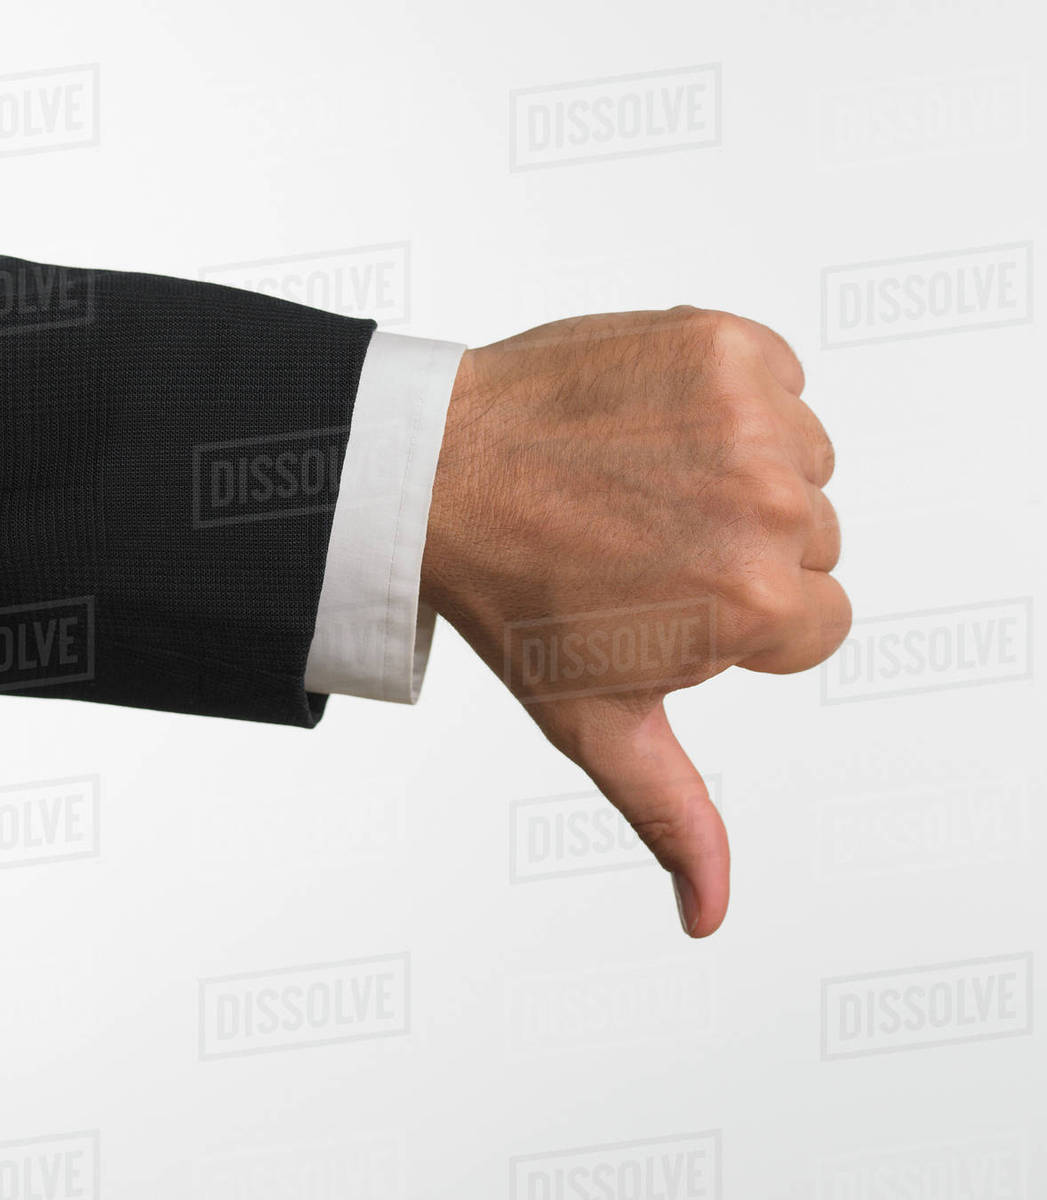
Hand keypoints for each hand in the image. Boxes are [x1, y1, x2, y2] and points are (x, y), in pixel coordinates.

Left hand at [421, 307, 849, 936]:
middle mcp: (769, 503)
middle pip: (815, 540)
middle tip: (644, 541)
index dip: (740, 616)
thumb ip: (674, 816)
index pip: (815, 623)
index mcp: (758, 604)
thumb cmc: (512, 600)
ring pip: (804, 459)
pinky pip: (779, 379)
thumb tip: (709, 914)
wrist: (436, 476)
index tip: (666, 595)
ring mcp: (747, 413)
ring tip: (644, 483)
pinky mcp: (722, 339)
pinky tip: (653, 428)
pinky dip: (731, 399)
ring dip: (740, 471)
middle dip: (744, 547)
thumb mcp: (597, 723)